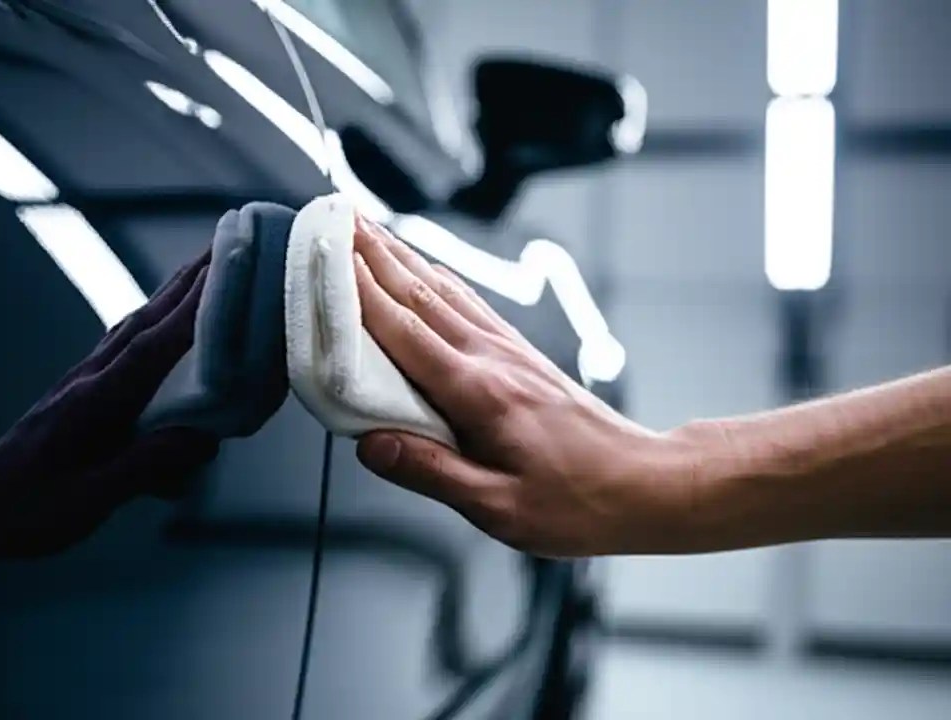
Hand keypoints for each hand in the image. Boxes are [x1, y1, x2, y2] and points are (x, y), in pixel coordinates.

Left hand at [0, 251, 221, 563]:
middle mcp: (89, 381)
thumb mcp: (90, 501)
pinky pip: (124, 345)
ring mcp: (81, 383)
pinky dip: (152, 322)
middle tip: (226, 242)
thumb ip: (145, 467)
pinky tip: (164, 321)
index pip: (154, 346)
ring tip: (205, 268)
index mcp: (95, 404)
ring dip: (171, 294)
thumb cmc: (29, 512)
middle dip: (188, 281)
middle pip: (147, 320)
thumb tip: (203, 441)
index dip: (194, 309)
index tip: (227, 270)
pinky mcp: (78, 393)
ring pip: (134, 326)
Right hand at [351, 218, 695, 556]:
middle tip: (337, 216)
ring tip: (367, 228)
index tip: (330, 255)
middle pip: (419, 294)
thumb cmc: (579, 503)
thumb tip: (371, 444)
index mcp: (481, 395)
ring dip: (401, 256)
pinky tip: (425, 268)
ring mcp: (508, 352)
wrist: (645, 484)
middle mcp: (493, 360)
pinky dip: (437, 278)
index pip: (405, 332)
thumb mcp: (500, 509)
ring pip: (443, 291)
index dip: (361, 291)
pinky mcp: (520, 356)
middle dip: (373, 253)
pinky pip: (468, 304)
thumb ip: (432, 472)